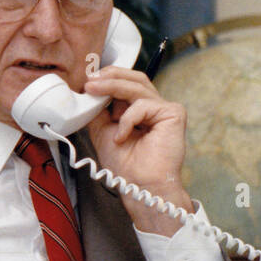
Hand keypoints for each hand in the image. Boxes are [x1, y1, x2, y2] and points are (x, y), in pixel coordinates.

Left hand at [82, 66, 192, 235]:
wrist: (139, 185)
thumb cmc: (125, 166)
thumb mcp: (102, 131)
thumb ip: (98, 110)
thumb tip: (88, 91)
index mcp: (139, 110)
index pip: (126, 84)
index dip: (108, 78)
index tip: (87, 81)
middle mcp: (153, 107)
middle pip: (134, 78)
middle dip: (110, 75)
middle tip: (90, 79)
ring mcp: (164, 109)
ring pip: (137, 86)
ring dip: (111, 86)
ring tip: (92, 90)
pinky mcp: (173, 113)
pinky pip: (144, 104)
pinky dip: (127, 119)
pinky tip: (121, 136)